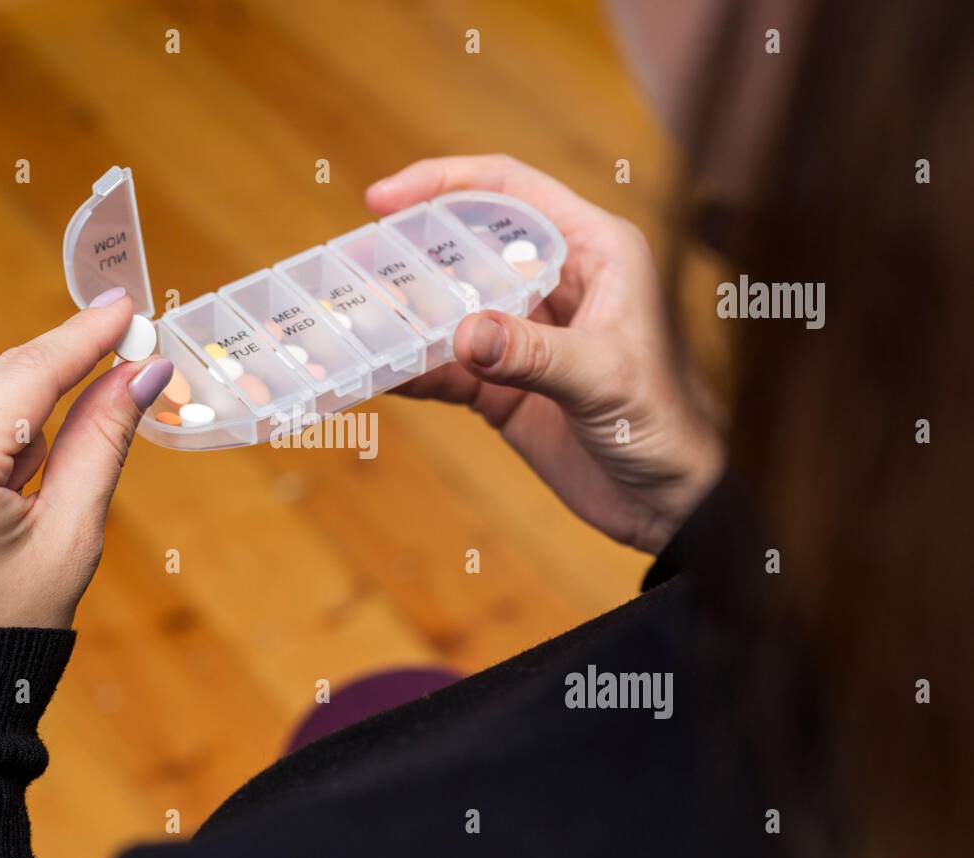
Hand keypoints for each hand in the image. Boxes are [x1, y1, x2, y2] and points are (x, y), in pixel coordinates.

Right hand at [367, 155, 723, 553]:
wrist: (675, 506)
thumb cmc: (669, 425)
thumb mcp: (606, 379)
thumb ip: (535, 354)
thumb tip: (462, 334)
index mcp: (593, 252)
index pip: (509, 193)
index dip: (443, 184)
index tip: (382, 200)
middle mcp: (555, 284)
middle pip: (466, 247)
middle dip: (408, 252)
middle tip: (352, 262)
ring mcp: (524, 337)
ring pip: (448, 309)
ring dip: (401, 314)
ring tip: (349, 317)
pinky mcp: (505, 387)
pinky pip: (447, 369)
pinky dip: (411, 371)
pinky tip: (376, 373)